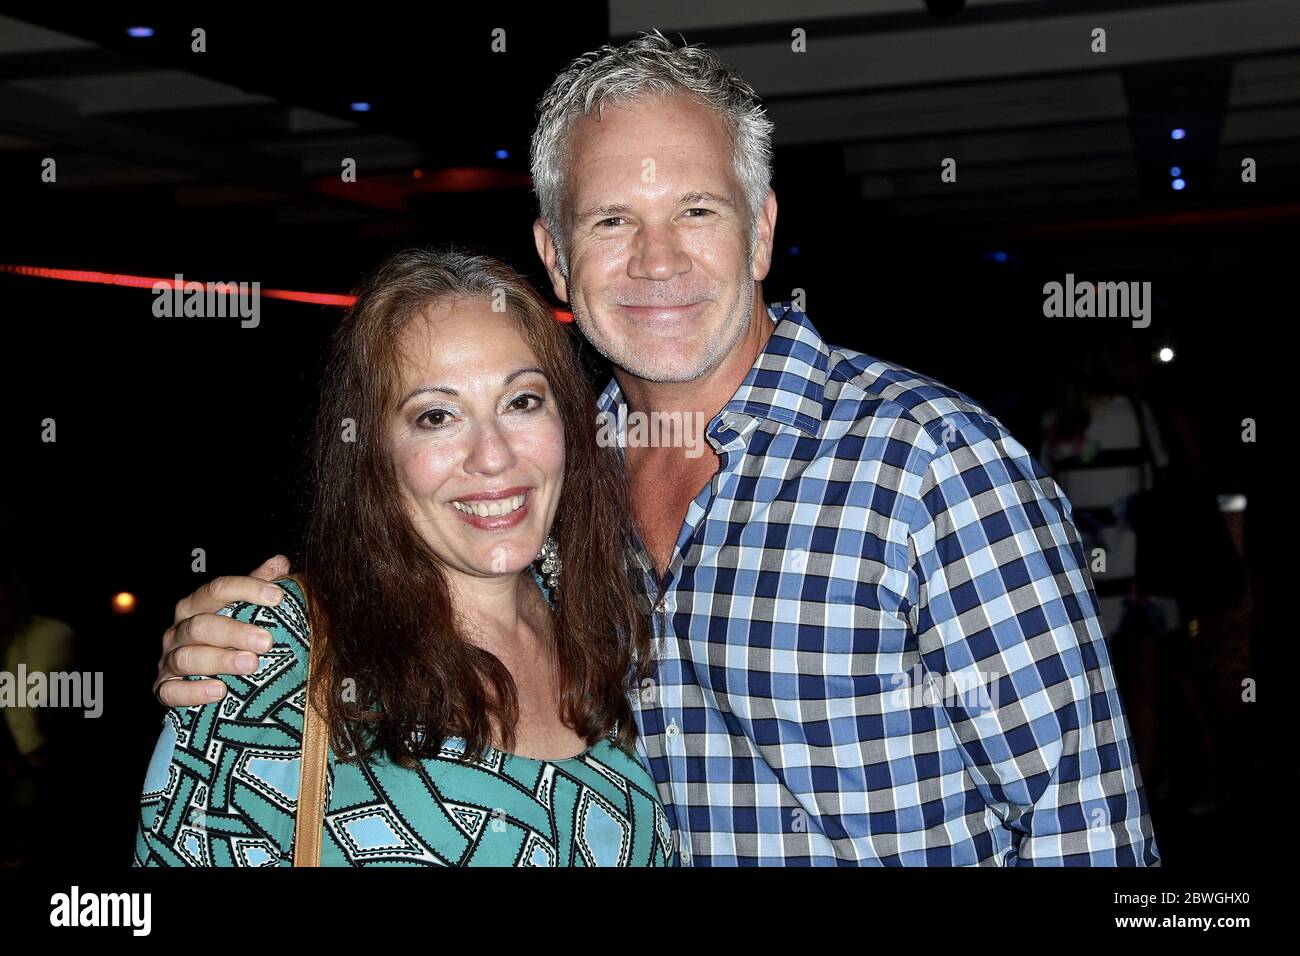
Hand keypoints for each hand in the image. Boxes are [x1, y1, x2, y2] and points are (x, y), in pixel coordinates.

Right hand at [153, 555, 290, 707]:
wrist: (201, 680)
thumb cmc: (229, 638)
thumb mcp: (244, 610)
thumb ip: (259, 586)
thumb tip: (280, 561)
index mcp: (197, 605)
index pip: (217, 589)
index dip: (246, 589)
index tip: (277, 596)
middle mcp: (179, 630)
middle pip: (201, 625)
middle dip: (234, 632)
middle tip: (266, 642)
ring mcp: (168, 660)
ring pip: (187, 657)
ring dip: (219, 660)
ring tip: (251, 665)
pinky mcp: (163, 689)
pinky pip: (171, 691)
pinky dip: (193, 691)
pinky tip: (219, 691)